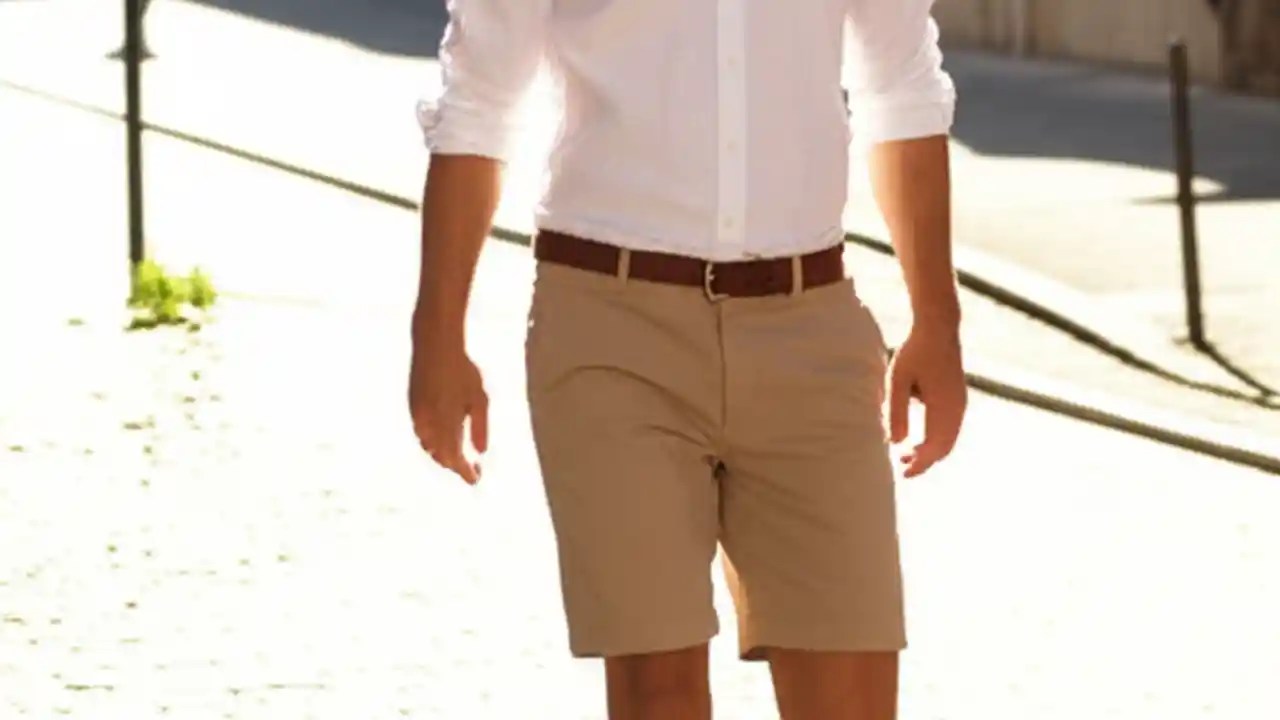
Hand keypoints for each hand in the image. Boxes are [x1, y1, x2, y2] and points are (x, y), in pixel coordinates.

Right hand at [408, 338, 488, 484]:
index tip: (477, 479)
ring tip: (459, 457)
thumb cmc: (463, 370)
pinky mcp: (413, 407)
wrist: (434, 346)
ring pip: (429, 448)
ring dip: (443, 457)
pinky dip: (433, 444)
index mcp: (448, 424)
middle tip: (472, 469)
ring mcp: (419, 417)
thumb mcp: (480, 398)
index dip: (466, 473)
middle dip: (456, 466)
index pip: (456, 460)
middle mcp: (430, 425)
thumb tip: (481, 453)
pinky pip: (422, 435)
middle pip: (442, 458)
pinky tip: (442, 441)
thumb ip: (479, 427)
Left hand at [886, 324, 966, 477]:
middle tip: (901, 468)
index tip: (903, 473)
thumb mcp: (897, 380)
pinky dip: (936, 439)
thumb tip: (896, 442)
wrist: (938, 328)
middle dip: (924, 461)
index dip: (920, 463)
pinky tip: (917, 438)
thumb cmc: (914, 352)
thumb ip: (896, 411)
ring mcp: (960, 402)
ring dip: (929, 450)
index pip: (935, 447)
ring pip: (948, 438)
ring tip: (903, 455)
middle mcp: (957, 407)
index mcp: (944, 406)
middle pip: (944, 447)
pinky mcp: (958, 397)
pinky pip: (950, 428)